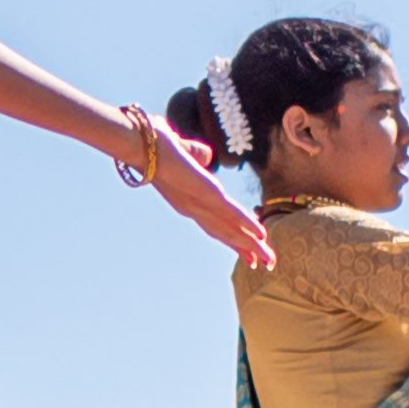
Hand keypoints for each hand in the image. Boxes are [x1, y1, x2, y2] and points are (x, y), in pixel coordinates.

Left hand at [140, 114, 276, 270]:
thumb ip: (194, 153)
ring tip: (270, 260)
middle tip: (268, 265)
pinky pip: (229, 212)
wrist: (138, 141)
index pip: (216, 225)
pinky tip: (261, 235)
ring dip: (251, 245)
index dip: (234, 239)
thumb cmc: (153, 142)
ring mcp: (199, 202)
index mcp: (187, 200)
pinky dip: (246, 224)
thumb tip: (205, 155)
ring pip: (230, 228)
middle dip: (247, 250)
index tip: (248, 255)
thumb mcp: (179, 149)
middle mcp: (193, 208)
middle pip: (225, 233)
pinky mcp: (205, 193)